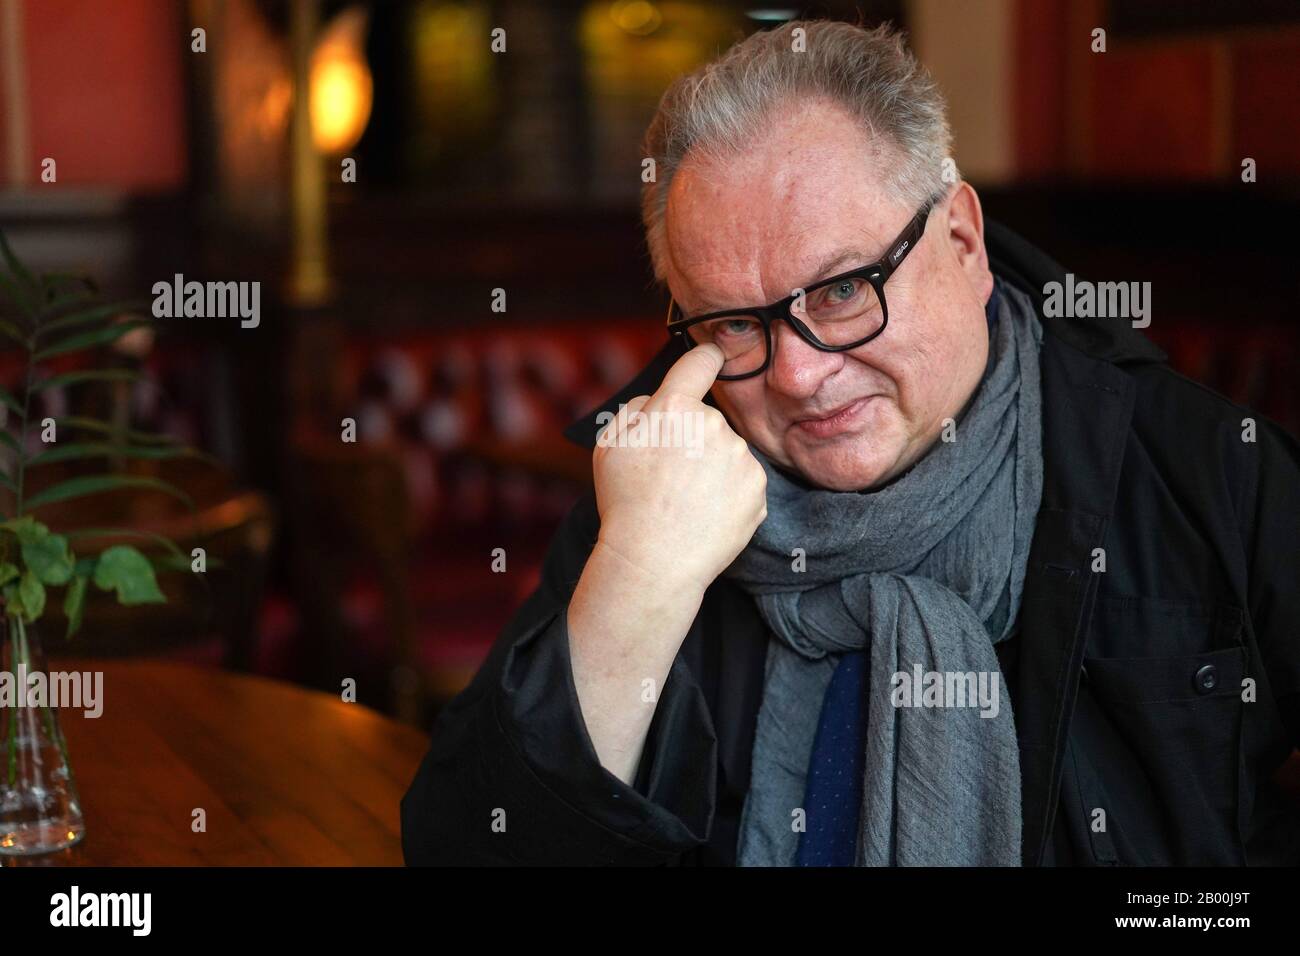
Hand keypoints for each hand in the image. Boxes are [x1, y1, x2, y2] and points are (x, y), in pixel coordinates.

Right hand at [591, 344, 767, 591]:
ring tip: (685, 500)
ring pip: (726, 451)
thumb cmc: (625, 504)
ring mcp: (740, 457)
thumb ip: (635, 410)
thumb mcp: (608, 446)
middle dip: (691, 438)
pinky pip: (742, 480)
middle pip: (707, 419)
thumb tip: (657, 399)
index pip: (700, 363)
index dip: (705, 357)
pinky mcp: (758, 488)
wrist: (654, 562)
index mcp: (674, 409)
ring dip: (711, 467)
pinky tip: (705, 513)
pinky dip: (728, 493)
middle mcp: (713, 425)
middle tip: (668, 475)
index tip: (711, 357)